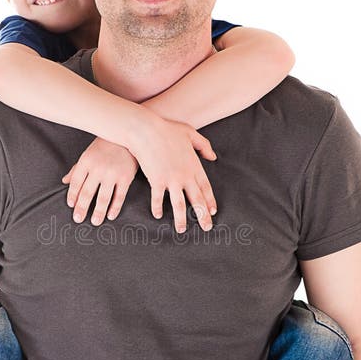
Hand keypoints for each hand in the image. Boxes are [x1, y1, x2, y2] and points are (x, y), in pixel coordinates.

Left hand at [62, 138, 138, 225]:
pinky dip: (115, 208)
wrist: (128, 135)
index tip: (71, 205)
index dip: (73, 195)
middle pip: (87, 193)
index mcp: (86, 162)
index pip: (76, 183)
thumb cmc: (105, 145)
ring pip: (103, 198)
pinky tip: (110, 216)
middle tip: (78, 219)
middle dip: (82, 208)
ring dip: (98, 212)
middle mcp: (98, 169)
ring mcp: (113, 174)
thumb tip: (64, 181)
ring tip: (95, 222)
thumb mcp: (88, 154)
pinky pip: (119, 196)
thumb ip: (77, 169)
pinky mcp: (126, 178)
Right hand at [128, 116, 217, 231]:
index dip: (210, 201)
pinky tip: (158, 216)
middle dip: (202, 216)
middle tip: (206, 228)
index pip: (206, 188)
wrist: (146, 130)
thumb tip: (213, 157)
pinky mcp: (156, 180)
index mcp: (194, 166)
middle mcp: (185, 175)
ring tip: (182, 230)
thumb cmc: (167, 129)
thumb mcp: (190, 133)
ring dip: (181, 219)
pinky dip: (158, 208)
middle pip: (196, 200)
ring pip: (179, 204)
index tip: (212, 212)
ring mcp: (171, 179)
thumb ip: (204, 145)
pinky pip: (158, 198)